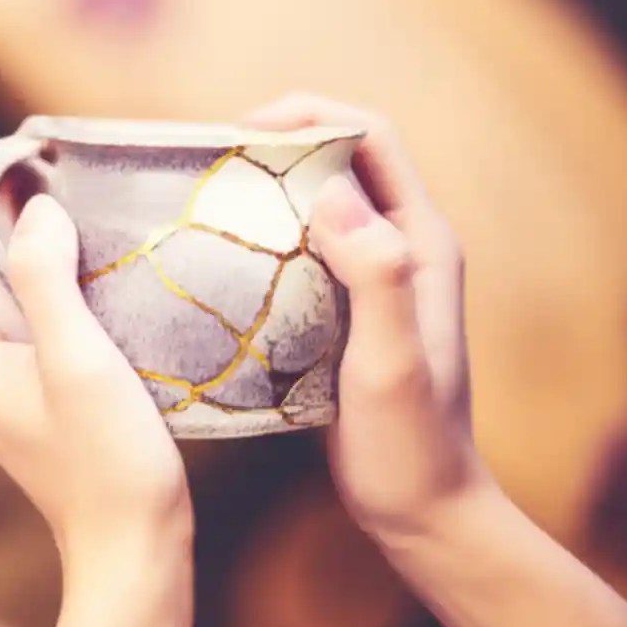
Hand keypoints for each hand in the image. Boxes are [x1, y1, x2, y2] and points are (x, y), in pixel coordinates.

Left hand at [0, 185, 190, 552]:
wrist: (132, 547)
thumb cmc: (106, 460)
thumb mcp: (77, 361)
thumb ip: (44, 281)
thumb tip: (33, 206)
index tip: (35, 150)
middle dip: (9, 206)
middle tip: (71, 172)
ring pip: (4, 283)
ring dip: (38, 242)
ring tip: (92, 207)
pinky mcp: (32, 389)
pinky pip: (32, 313)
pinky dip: (59, 280)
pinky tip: (106, 268)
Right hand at [244, 93, 492, 537]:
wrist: (420, 510)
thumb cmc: (410, 445)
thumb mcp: (392, 363)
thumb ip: (376, 276)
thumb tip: (330, 193)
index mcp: (422, 243)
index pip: (373, 139)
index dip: (311, 116)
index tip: (242, 132)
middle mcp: (401, 248)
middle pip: (341, 160)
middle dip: (278, 143)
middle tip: (210, 164)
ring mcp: (372, 278)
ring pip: (317, 202)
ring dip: (266, 189)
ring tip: (204, 202)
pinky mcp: (343, 309)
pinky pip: (301, 249)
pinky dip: (262, 237)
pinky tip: (218, 261)